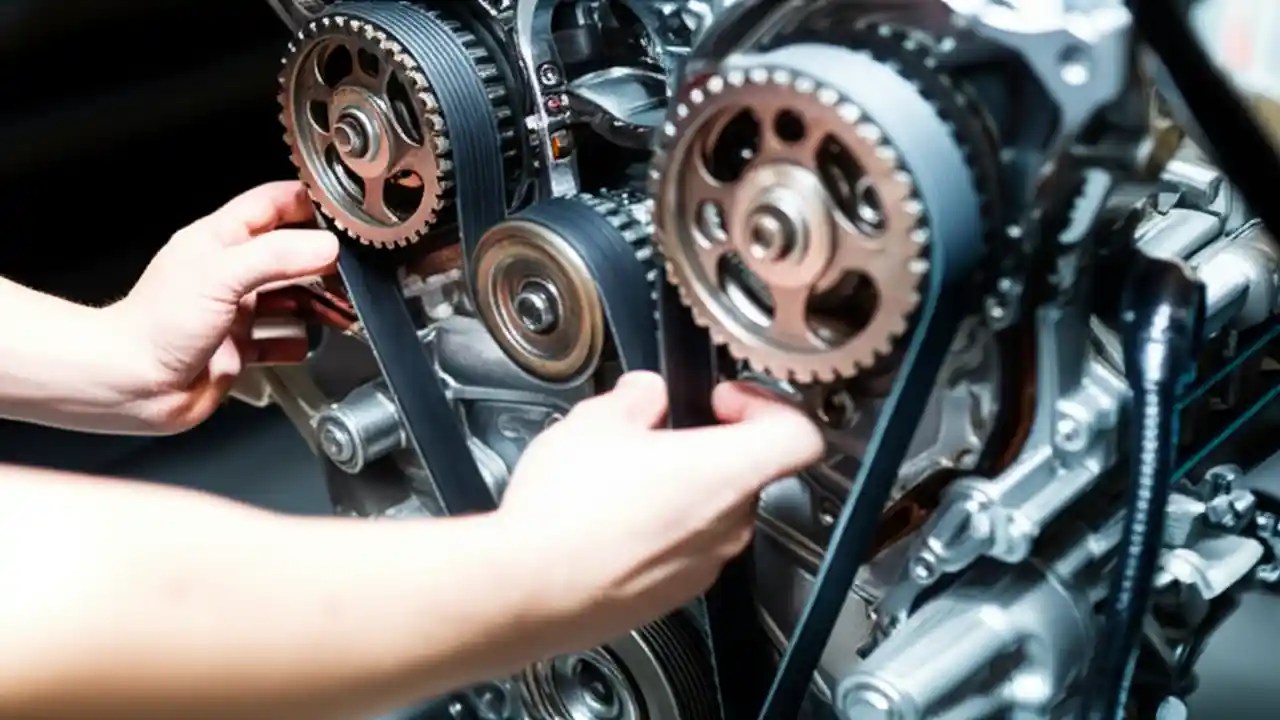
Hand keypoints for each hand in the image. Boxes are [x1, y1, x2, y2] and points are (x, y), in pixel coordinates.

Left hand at [109, 181, 337, 432]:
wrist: (132, 383)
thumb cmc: (156, 325)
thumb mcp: (222, 274)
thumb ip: (278, 256)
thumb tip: (326, 246)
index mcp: (219, 241)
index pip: (270, 205)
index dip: (306, 202)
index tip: (341, 210)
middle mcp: (228, 274)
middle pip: (288, 255)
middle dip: (322, 261)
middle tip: (352, 269)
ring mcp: (234, 312)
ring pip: (289, 299)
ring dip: (317, 304)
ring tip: (344, 308)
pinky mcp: (238, 349)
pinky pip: (279, 341)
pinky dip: (297, 342)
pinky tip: (307, 341)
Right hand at [496, 371, 823, 654]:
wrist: (528, 587)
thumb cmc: (565, 514)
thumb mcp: (596, 421)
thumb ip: (637, 396)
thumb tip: (647, 393)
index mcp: (725, 472)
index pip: (799, 435)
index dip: (768, 406)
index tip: (726, 400)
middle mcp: (727, 525)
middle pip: (752, 472)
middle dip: (712, 446)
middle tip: (665, 432)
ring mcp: (704, 565)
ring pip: (716, 513)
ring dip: (684, 490)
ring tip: (628, 476)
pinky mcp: (674, 593)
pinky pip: (686, 550)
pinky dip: (663, 530)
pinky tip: (613, 519)